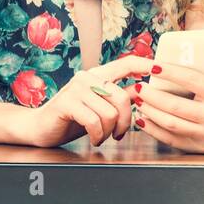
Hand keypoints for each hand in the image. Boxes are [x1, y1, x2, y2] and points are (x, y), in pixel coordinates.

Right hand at [17, 54, 155, 147]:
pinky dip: (98, 135)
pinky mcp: (66, 103)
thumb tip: (145, 90)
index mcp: (97, 75)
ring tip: (101, 137)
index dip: (147, 65)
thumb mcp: (100, 107)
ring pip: (110, 113)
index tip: (164, 69)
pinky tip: (94, 139)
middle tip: (118, 135)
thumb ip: (120, 97)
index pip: (127, 63)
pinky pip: (95, 122)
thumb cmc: (72, 119)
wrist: (40, 128)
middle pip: (123, 98)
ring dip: (109, 132)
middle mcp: (86, 78)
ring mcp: (75, 89)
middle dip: (125, 122)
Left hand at [132, 54, 203, 152]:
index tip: (152, 66)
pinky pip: (168, 138)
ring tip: (138, 101)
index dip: (170, 73)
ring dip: (149, 111)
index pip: (191, 80)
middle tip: (138, 87)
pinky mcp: (195, 147)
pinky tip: (141, 118)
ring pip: (169, 123)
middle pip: (174, 105)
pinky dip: (151, 128)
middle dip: (152, 96)